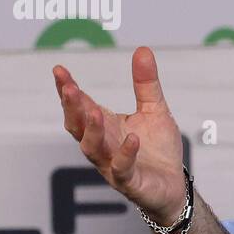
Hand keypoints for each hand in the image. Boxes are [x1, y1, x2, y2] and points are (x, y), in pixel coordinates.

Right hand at [52, 46, 185, 222]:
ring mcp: (113, 164)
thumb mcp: (154, 110)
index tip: (59, 70)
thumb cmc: (158, 149)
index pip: (80, 106)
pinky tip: (132, 139)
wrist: (174, 185)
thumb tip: (143, 49)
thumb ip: (146, 83)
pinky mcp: (131, 181)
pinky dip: (125, 154)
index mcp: (105, 126)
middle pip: (78, 126)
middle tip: (68, 87)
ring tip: (93, 111)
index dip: (68, 90)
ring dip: (91, 130)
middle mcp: (103, 145)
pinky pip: (122, 169)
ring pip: (92, 149)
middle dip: (72, 107)